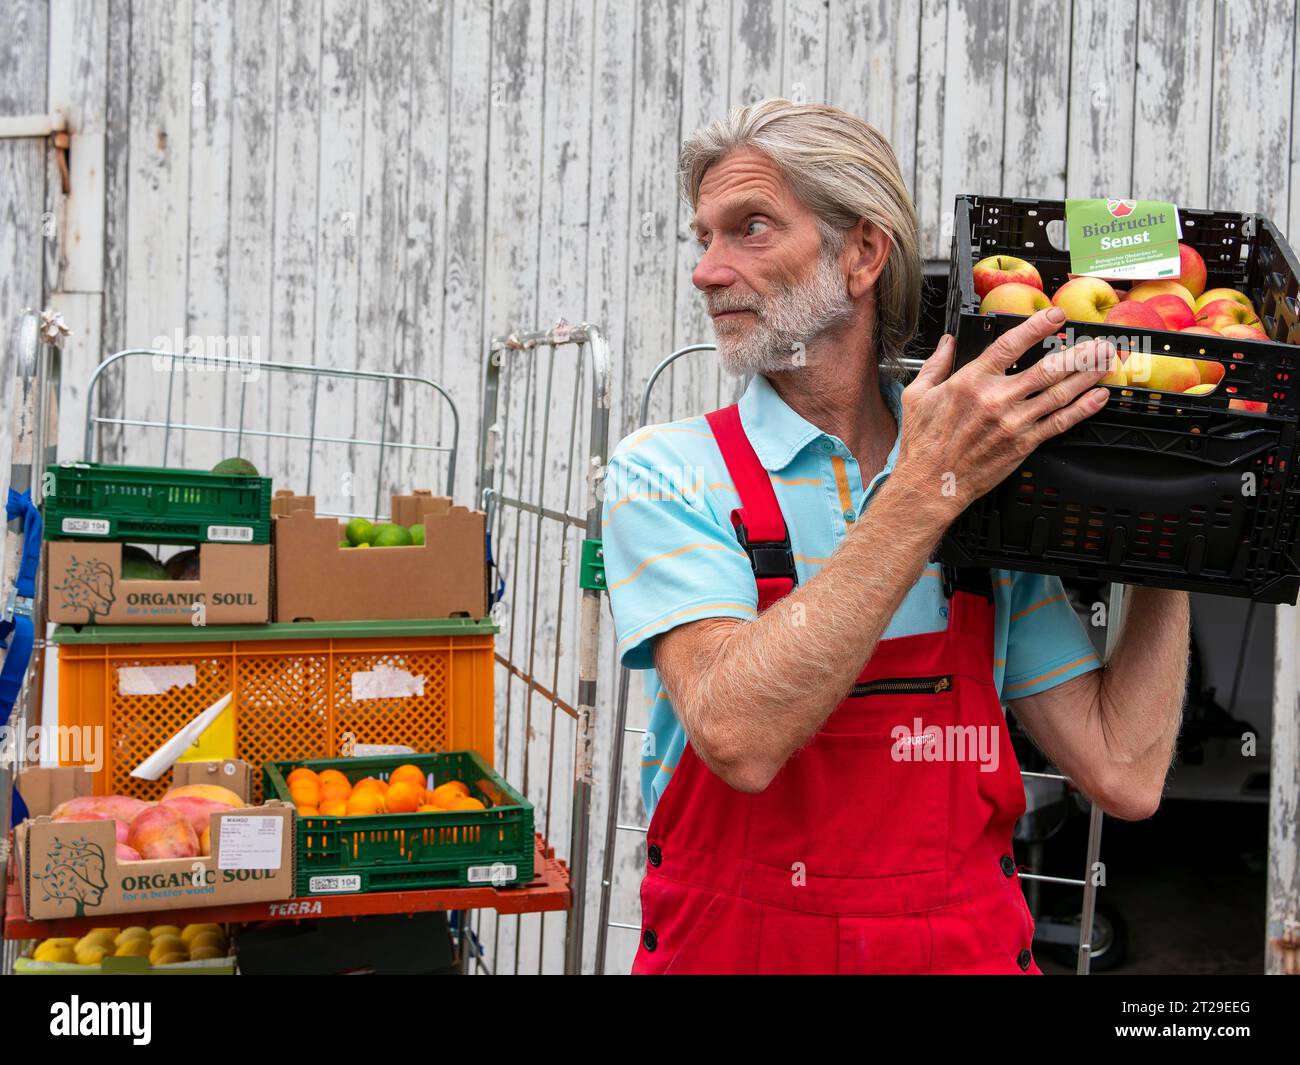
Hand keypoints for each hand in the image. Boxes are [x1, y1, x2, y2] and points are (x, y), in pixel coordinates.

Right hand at [893, 307, 1116, 518]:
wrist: (931, 484)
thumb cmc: (923, 443)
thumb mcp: (918, 396)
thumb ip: (936, 365)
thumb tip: (947, 342)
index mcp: (971, 381)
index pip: (1011, 345)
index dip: (1037, 327)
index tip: (1057, 316)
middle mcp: (997, 399)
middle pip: (1048, 368)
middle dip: (1078, 352)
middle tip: (1098, 342)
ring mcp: (1013, 422)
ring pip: (1059, 393)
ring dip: (1087, 375)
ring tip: (1106, 362)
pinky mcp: (1023, 444)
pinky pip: (1059, 422)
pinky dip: (1082, 409)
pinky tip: (1098, 397)